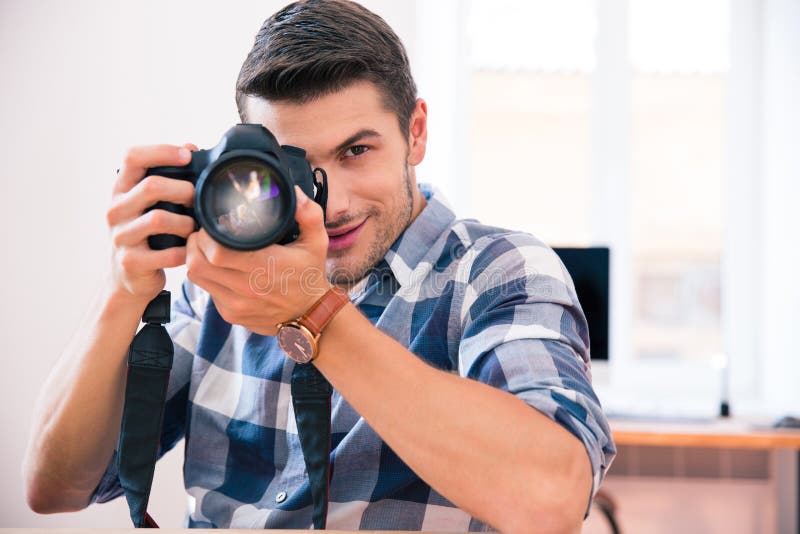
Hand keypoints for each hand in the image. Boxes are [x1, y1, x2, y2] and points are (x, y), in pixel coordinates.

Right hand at [106, 143, 197, 301]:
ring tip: (194, 228)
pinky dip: (185, 251)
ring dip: (186, 223)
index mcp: (121, 190)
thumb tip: (191, 147)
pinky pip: (167, 253)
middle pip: (151, 186)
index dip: (162, 151)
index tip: (188, 156)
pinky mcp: (131, 262)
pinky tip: (190, 250)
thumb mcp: (149, 204)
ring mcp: (121, 237)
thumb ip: (167, 177)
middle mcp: (116, 210)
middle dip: (183, 190)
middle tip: (198, 200)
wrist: (126, 279)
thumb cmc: (146, 235)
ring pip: (159, 219)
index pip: (132, 157)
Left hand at [185, 186, 330, 334]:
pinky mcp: (230, 314)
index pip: (216, 251)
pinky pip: (207, 291)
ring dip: (197, 259)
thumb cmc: (310, 275)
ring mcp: (236, 304)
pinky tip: (220, 269)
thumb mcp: (317, 242)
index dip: (206, 235)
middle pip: (198, 263)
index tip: (213, 225)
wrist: (311, 315)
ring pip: (196, 277)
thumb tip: (293, 191)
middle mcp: (247, 288)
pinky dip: (208, 277)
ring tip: (207, 248)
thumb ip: (309, 214)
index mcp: (265, 267)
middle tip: (205, 233)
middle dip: (195, 243)